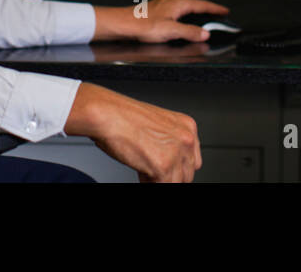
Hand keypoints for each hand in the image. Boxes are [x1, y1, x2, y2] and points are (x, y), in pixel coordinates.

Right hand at [66, 83, 200, 181]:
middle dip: (169, 175)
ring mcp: (177, 153)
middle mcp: (186, 138)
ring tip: (143, 169)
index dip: (176, 167)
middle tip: (151, 170)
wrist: (108, 114)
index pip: (192, 159)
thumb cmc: (123, 117)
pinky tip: (140, 172)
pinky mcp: (164, 166)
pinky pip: (162, 186)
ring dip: (159, 180)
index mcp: (187, 126)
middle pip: (187, 173)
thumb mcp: (157, 126)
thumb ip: (168, 142)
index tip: (166, 170)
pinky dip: (148, 182)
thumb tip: (170, 161)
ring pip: (176, 182)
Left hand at [134, 0, 229, 42]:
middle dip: (207, 10)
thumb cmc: (144, 25)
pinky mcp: (159, 10)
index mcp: (179, 4)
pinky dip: (185, 16)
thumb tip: (205, 34)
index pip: (203, 5)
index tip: (225, 11)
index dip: (215, 9)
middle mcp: (173, 1)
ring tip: (203, 19)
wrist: (125, 23)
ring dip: (196, 13)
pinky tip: (182, 22)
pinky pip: (177, 11)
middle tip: (218, 15)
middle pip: (195, 5)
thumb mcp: (171, 31)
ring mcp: (165, 4)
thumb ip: (190, 32)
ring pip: (186, 7)